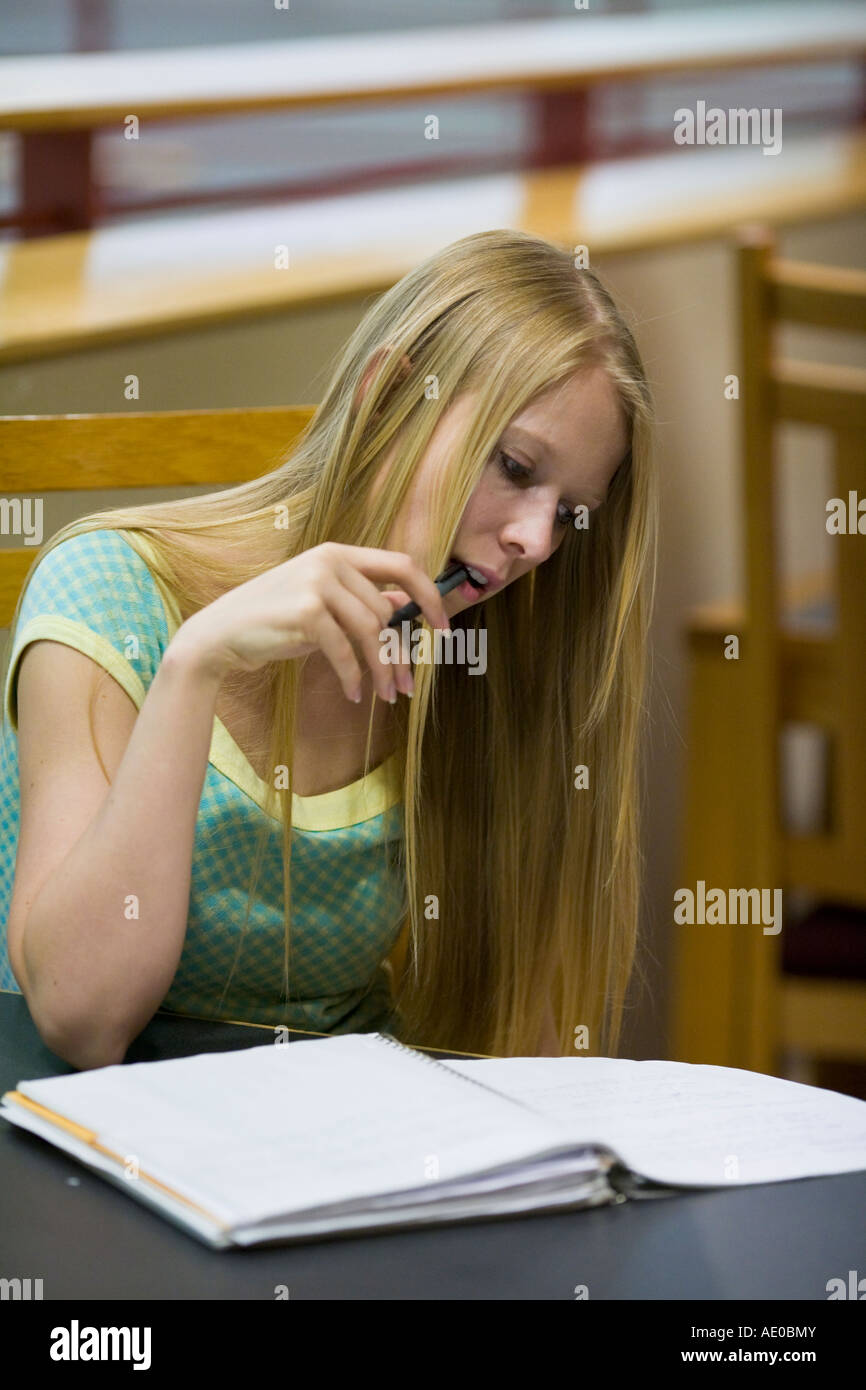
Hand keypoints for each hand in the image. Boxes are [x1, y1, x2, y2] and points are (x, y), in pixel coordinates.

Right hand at [171, 542, 449, 703]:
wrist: (220, 634)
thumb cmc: (274, 620)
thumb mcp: (322, 603)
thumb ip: (359, 600)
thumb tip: (402, 603)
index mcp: (338, 554)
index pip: (402, 564)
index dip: (429, 595)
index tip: (444, 628)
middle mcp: (329, 562)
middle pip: (386, 611)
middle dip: (398, 654)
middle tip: (404, 685)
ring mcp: (317, 584)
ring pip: (372, 632)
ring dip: (382, 670)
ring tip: (386, 696)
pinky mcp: (305, 612)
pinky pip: (345, 651)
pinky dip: (353, 677)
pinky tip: (353, 695)